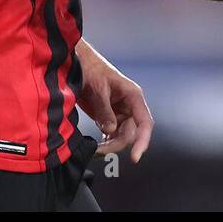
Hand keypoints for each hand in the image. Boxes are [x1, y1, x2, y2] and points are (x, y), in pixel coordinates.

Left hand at [76, 40, 153, 161]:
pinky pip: (112, 134)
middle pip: (131, 134)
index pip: (144, 123)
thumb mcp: (98, 89)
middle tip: (98, 151)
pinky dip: (105, 142)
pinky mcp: (110, 116)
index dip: (142, 141)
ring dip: (110, 145)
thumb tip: (110, 130)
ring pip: (121, 136)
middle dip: (116, 145)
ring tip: (94, 149)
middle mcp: (130, 106)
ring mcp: (120, 112)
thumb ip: (104, 110)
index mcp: (133, 96)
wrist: (78, 64)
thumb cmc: (91, 70)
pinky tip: (96, 145)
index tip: (135, 158)